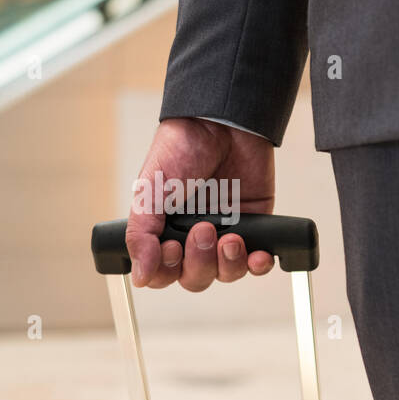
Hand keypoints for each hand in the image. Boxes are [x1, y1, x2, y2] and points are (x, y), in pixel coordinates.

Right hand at [125, 117, 276, 290]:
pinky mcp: (253, 226)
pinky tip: (256, 255)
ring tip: (230, 238)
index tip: (171, 248)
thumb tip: (141, 278)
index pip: (162, 273)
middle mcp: (192, 236)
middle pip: (195, 278)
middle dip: (199, 262)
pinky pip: (255, 261)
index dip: (167, 271)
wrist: (221, 121)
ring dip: (227, 264)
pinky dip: (257, 265)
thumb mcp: (150, 193)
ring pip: (224, 273)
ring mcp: (223, 233)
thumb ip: (142, 236)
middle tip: (203, 229)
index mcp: (163, 231)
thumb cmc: (181, 149)